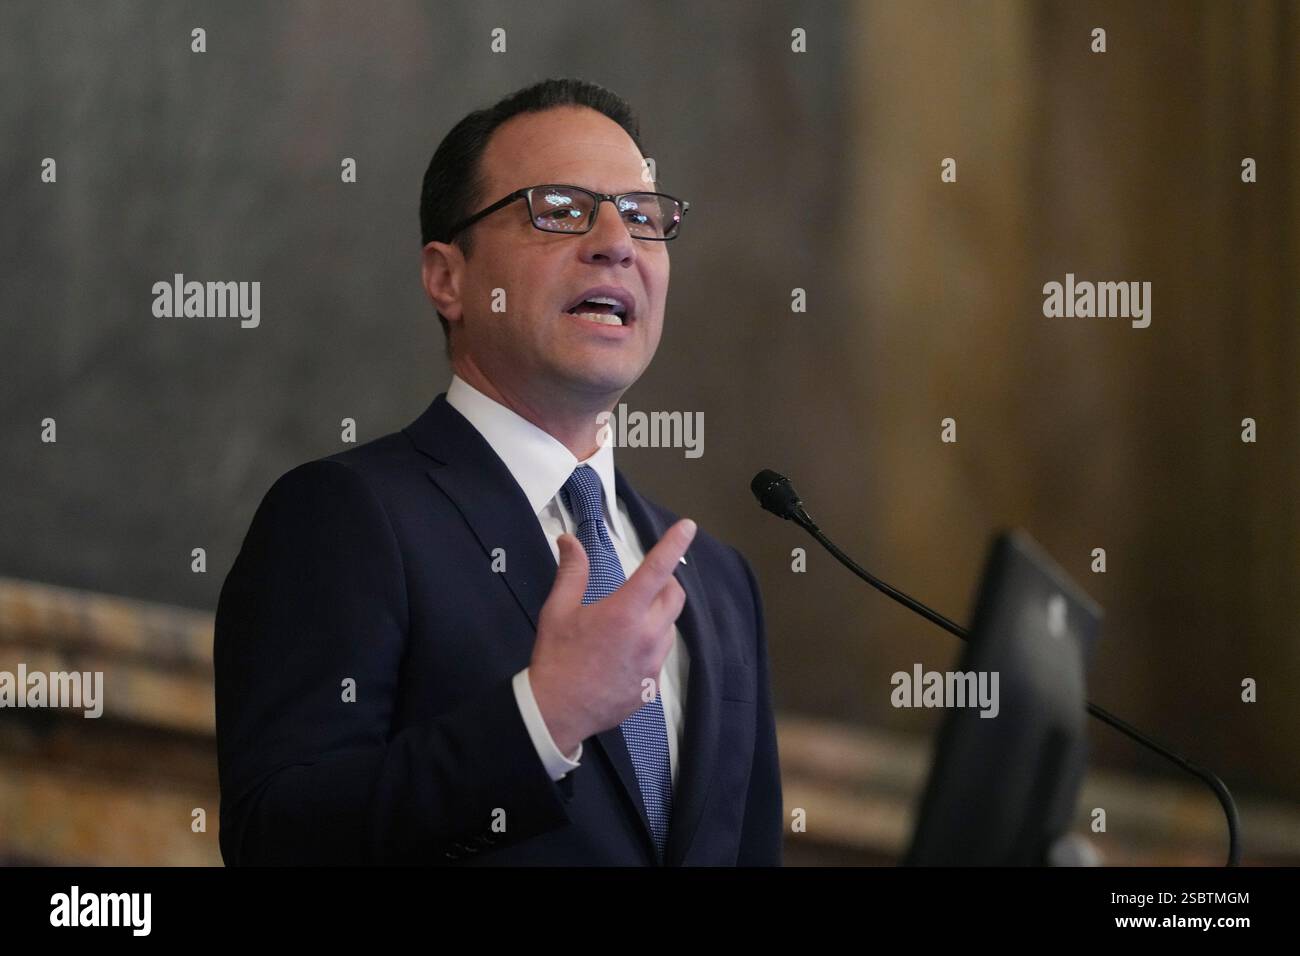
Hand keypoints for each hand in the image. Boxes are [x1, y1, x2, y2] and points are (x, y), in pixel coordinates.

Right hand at [528, 518, 695, 756]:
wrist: (557, 712)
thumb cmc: (556, 657)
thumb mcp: (558, 610)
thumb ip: (571, 572)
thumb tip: (569, 540)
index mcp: (624, 611)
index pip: (658, 568)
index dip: (674, 544)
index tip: (689, 526)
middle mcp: (647, 635)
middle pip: (674, 597)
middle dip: (665, 584)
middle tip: (643, 586)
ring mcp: (653, 663)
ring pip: (668, 628)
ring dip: (656, 618)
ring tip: (625, 627)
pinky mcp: (653, 686)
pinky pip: (659, 657)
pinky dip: (648, 648)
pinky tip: (622, 657)